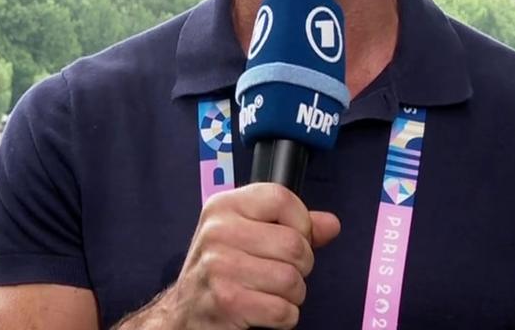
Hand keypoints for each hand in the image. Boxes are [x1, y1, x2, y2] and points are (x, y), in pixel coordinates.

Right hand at [124, 183, 340, 328]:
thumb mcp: (247, 235)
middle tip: (279, 273)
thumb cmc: (220, 270)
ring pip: (293, 280)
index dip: (300, 223)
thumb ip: (291, 226)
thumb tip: (331, 224)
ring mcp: (220, 267)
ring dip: (292, 295)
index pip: (282, 198)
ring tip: (270, 292)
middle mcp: (218, 231)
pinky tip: (264, 310)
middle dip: (299, 267)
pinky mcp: (227, 302)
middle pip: (295, 245)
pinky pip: (284, 311)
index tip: (291, 238)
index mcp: (224, 206)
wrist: (183, 313)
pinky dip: (284, 317)